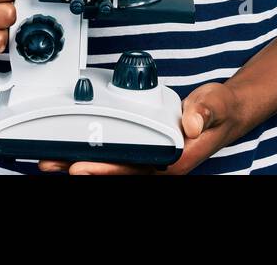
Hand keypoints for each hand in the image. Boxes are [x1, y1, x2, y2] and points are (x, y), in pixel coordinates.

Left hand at [37, 82, 245, 174]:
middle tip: (52, 163)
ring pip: (111, 165)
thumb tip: (192, 123)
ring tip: (52, 159)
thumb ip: (204, 113)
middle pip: (115, 171)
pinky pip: (116, 155)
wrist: (224, 114)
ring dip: (82, 162)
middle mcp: (159, 163)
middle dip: (83, 168)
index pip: (133, 168)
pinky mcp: (144, 150)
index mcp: (174, 159)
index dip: (106, 169)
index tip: (81, 166)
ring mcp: (150, 158)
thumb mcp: (215, 105)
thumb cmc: (219, 112)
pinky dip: (94, 153)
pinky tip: (74, 149)